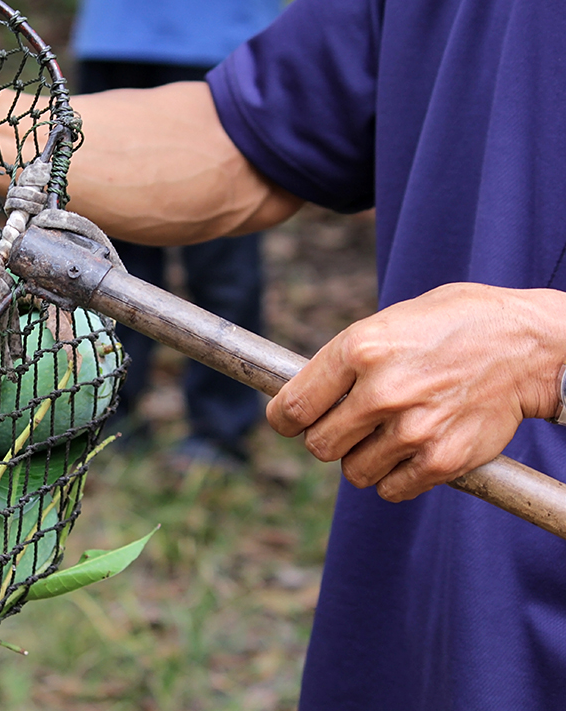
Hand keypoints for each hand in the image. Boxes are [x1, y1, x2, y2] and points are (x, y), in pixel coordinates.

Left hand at [266, 283, 565, 500]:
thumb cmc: (453, 326)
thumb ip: (344, 359)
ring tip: (388, 432)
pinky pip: (391, 489)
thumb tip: (299, 393)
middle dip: (328, 438)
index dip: (284, 421)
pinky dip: (395, 478)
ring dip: (363, 459)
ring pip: (354, 471)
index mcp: (359, 349)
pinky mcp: (443, 459)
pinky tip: (410, 451)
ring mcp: (413, 429)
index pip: (292, 408)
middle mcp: (381, 391)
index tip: (290, 423)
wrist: (529, 344)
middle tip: (349, 425)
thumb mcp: (387, 322)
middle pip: (318, 445)